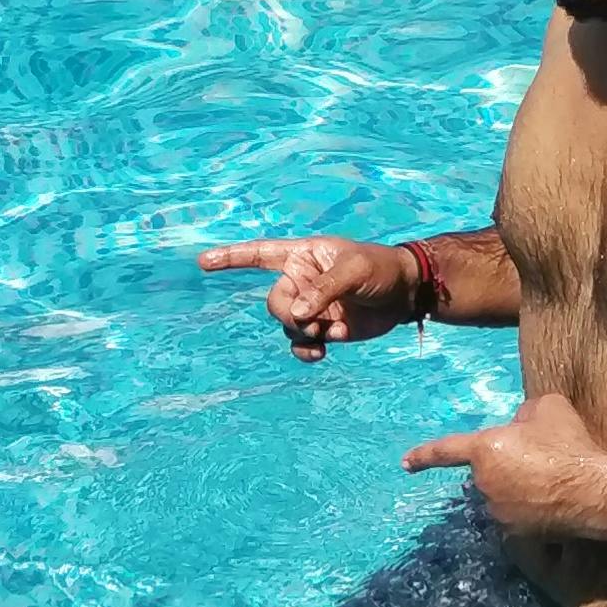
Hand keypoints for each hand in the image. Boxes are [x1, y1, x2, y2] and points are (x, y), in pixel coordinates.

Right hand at [199, 235, 421, 358]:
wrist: (404, 294)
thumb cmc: (380, 269)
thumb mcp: (356, 271)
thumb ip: (325, 289)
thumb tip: (298, 313)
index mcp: (303, 255)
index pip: (260, 254)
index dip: (231, 257)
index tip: (203, 261)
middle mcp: (301, 280)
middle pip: (275, 302)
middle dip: (290, 316)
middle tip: (316, 322)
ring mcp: (311, 305)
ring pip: (286, 325)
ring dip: (304, 334)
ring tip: (330, 333)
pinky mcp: (322, 328)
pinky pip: (300, 343)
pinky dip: (307, 350)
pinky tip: (322, 351)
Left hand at [402, 387, 606, 536]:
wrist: (591, 490)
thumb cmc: (567, 443)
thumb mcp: (547, 407)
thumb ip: (524, 414)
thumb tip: (519, 425)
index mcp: (485, 450)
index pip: (446, 450)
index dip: (424, 455)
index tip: (405, 463)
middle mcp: (484, 484)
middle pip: (488, 469)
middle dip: (505, 461)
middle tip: (539, 454)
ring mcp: (499, 512)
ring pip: (502, 492)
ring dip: (517, 485)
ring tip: (551, 476)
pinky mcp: (517, 533)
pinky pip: (517, 513)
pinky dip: (529, 505)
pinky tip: (553, 498)